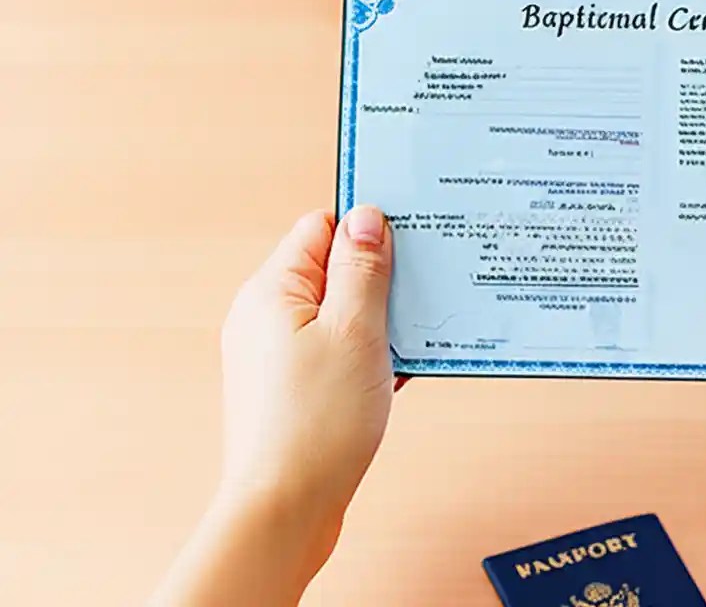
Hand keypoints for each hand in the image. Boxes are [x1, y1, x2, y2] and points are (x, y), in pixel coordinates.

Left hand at [152, 206, 397, 605]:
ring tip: (405, 348)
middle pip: (332, 271)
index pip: (322, 228)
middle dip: (380, 282)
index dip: (367, 232)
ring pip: (339, 315)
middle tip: (418, 302)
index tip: (410, 244)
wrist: (285, 510)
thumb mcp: (356, 332)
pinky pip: (336, 352)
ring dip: (378, 324)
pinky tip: (392, 377)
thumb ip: (362, 270)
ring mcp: (275, 355)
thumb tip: (367, 217)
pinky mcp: (289, 389)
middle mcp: (264, 317)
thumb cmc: (317, 425)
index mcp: (272, 290)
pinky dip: (367, 357)